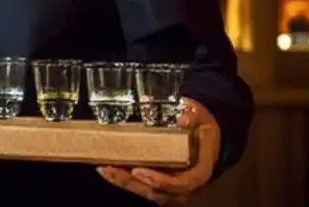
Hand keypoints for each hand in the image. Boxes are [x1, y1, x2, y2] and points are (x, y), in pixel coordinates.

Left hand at [97, 98, 219, 204]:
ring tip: (104, 168)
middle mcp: (186, 185)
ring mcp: (173, 188)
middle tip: (111, 169)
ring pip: (147, 191)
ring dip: (124, 182)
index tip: (139, 171)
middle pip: (158, 192)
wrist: (203, 135)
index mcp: (200, 171)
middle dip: (132, 182)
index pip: (183, 184)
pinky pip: (141, 186)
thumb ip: (193, 117)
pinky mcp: (159, 184)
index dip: (161, 181)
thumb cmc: (202, 127)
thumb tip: (183, 119)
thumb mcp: (202, 116)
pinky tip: (107, 168)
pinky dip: (123, 179)